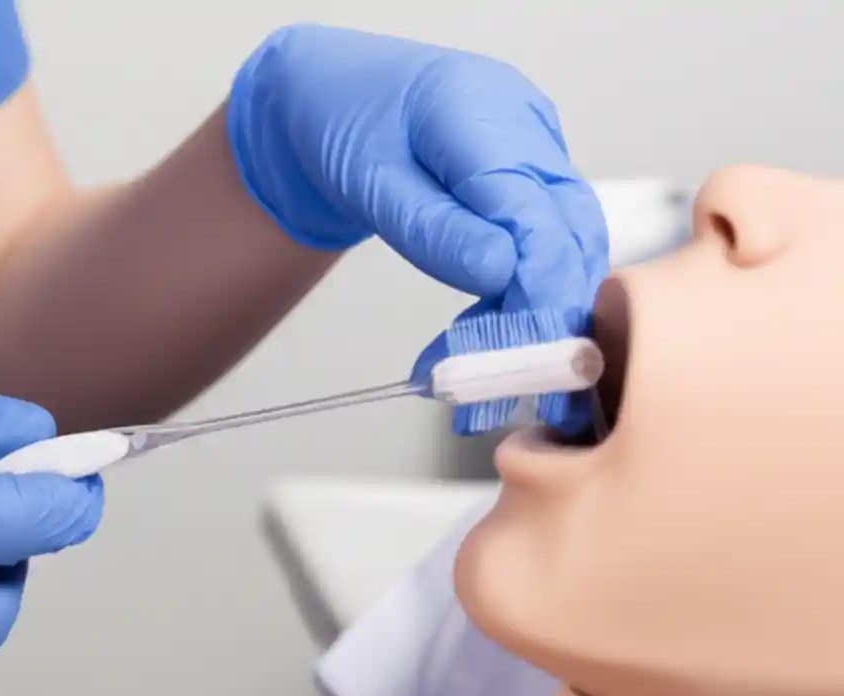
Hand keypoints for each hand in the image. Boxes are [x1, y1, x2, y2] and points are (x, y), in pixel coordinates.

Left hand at [228, 24, 608, 428]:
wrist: (330, 99)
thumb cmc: (339, 121)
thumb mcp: (365, 176)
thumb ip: (432, 225)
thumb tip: (500, 272)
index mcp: (484, 110)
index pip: (538, 215)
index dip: (541, 292)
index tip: (523, 358)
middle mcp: (526, 129)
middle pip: (568, 236)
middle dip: (541, 323)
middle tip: (496, 392)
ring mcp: (535, 156)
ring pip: (562, 252)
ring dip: (523, 325)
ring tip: (471, 384)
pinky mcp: (529, 188)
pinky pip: (540, 252)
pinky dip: (509, 307)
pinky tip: (471, 346)